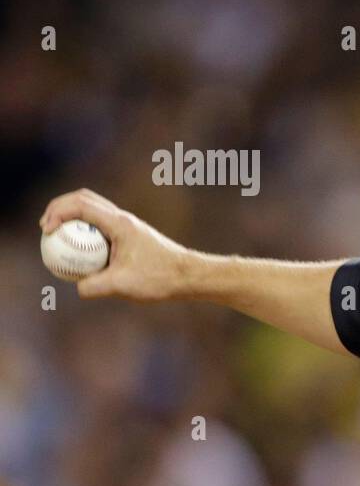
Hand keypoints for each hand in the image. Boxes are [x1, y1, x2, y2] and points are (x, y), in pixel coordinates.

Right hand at [39, 189, 192, 300]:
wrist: (189, 276)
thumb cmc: (160, 278)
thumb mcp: (124, 285)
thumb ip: (96, 286)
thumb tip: (76, 287)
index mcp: (120, 223)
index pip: (81, 205)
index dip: (57, 212)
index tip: (47, 231)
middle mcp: (123, 218)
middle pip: (83, 198)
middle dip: (59, 208)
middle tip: (45, 228)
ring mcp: (127, 225)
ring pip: (92, 209)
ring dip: (71, 216)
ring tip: (56, 236)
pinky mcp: (129, 234)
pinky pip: (100, 225)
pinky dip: (84, 230)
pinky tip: (78, 252)